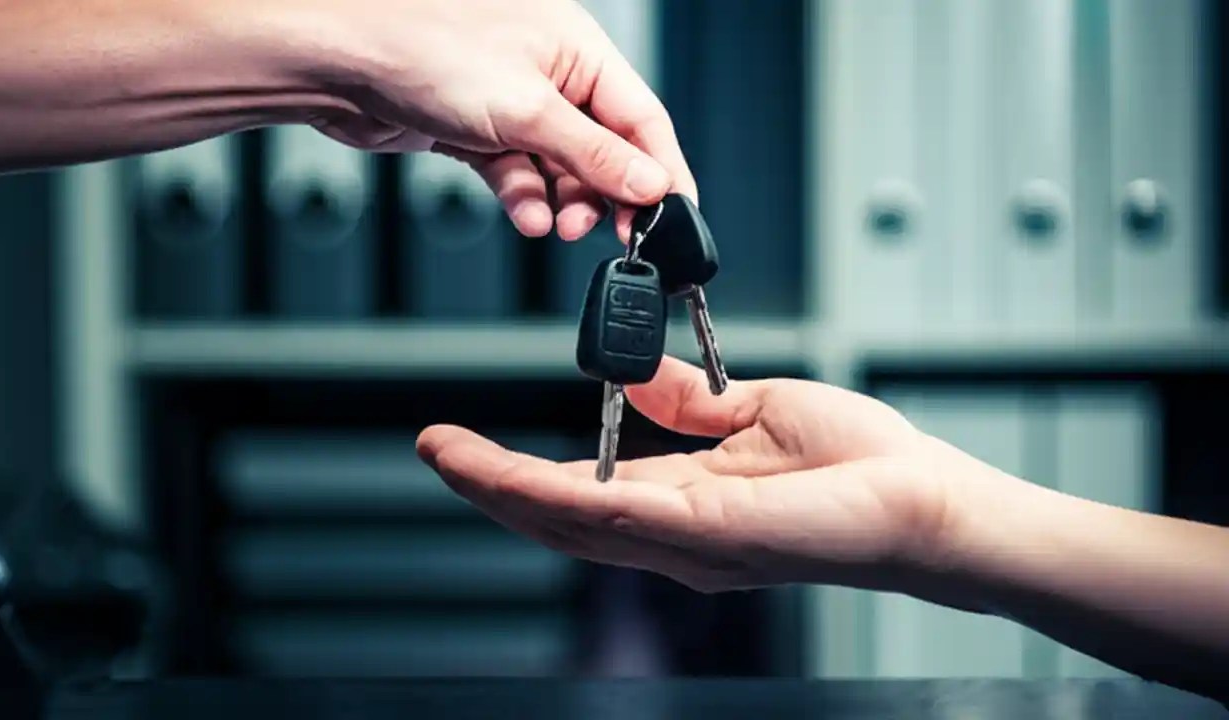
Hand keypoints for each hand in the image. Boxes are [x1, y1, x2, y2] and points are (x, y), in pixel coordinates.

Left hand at [304, 0, 696, 241]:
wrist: (340, 63)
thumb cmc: (423, 49)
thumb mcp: (528, 111)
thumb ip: (595, 155)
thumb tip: (651, 184)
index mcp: (578, 49)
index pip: (642, 118)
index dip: (662, 171)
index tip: (674, 219)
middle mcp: (550, 73)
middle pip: (603, 148)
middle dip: (606, 195)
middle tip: (610, 233)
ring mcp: (512, 102)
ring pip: (560, 168)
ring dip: (563, 201)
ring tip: (558, 224)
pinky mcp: (478, 130)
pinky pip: (518, 173)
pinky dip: (524, 197)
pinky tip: (525, 215)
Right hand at [416, 357, 1014, 599]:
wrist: (926, 501)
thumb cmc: (862, 466)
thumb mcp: (757, 412)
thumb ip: (691, 405)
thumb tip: (640, 376)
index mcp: (684, 502)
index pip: (583, 492)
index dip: (518, 471)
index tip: (471, 442)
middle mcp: (672, 535)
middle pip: (557, 516)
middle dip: (487, 485)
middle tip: (434, 447)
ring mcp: (685, 543)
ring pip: (568, 522)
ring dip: (498, 491)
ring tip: (447, 455)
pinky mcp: (707, 536)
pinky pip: (612, 516)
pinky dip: (551, 497)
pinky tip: (509, 474)